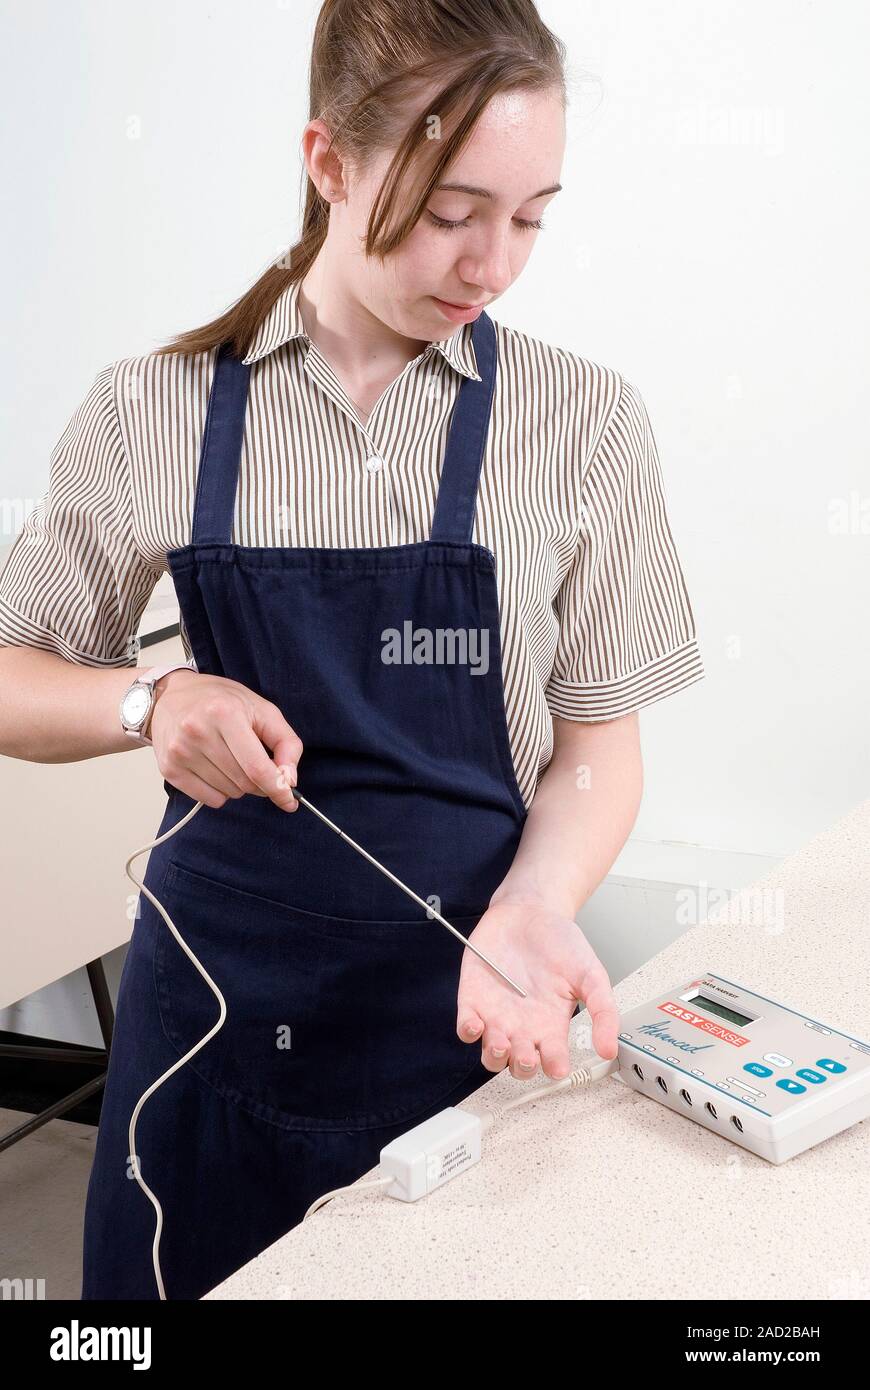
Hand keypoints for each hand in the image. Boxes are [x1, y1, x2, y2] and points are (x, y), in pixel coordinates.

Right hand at [148, 669, 302, 812]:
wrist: (169, 696)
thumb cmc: (219, 701)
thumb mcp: (261, 709)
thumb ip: (285, 742)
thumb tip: (289, 780)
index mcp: (225, 714)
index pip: (256, 767)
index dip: (277, 789)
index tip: (289, 802)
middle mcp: (198, 733)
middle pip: (244, 782)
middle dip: (259, 782)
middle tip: (256, 764)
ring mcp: (180, 752)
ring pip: (229, 793)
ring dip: (239, 785)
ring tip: (231, 759)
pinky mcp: (169, 769)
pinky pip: (209, 799)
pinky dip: (220, 792)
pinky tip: (215, 769)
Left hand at [456, 898, 619, 1079]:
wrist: (531, 910)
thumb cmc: (560, 941)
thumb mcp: (591, 974)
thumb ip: (604, 1010)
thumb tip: (608, 1047)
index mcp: (552, 1025)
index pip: (552, 1061)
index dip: (554, 1070)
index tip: (557, 1067)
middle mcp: (524, 1027)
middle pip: (519, 1065)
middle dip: (522, 1066)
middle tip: (528, 1055)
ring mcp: (497, 1016)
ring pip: (491, 1054)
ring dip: (494, 1056)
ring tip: (502, 1043)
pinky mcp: (474, 1000)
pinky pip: (466, 1027)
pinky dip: (468, 1031)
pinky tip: (476, 1024)